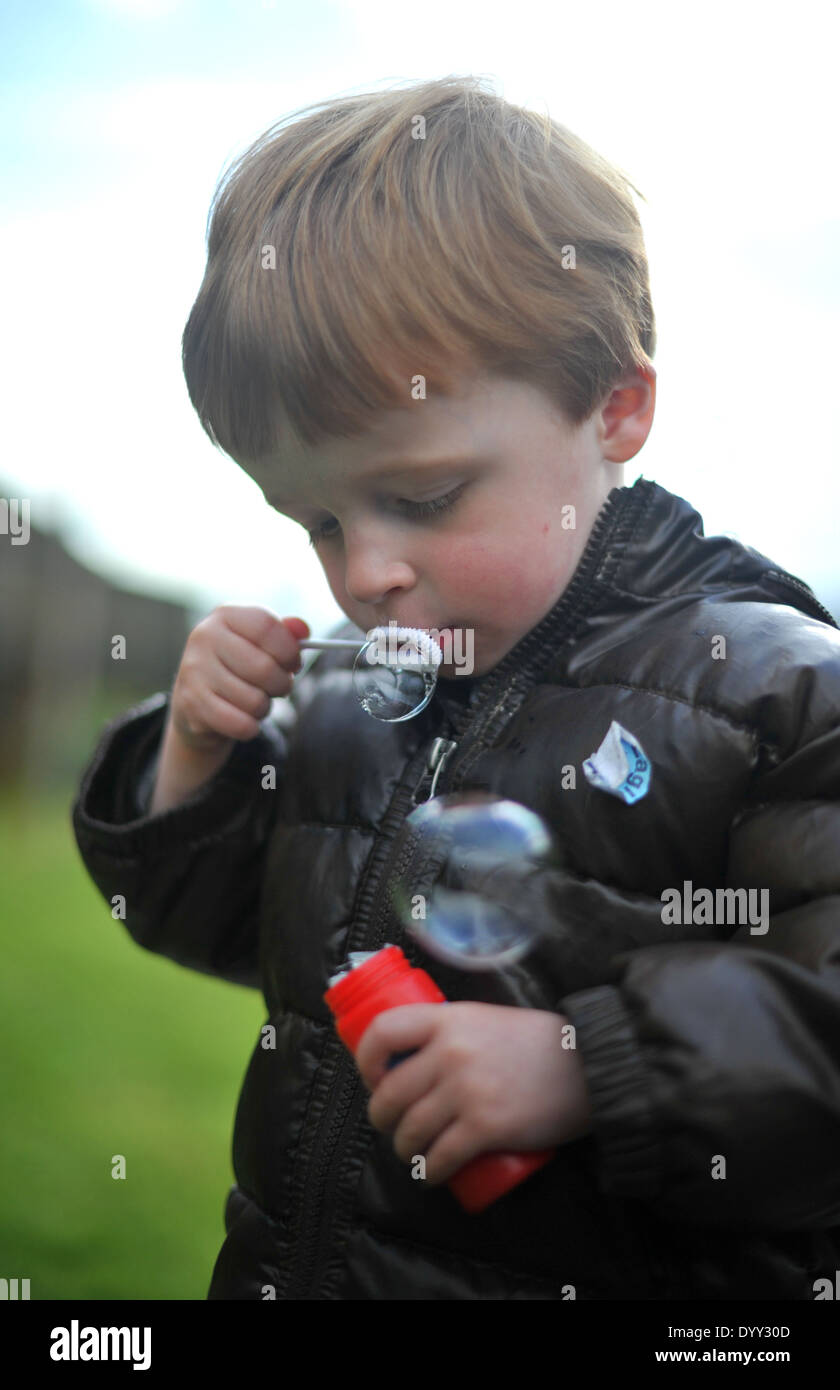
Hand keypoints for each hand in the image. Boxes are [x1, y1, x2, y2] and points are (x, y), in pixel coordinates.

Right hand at [169, 606, 309, 751]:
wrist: (197, 701)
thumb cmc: (238, 667)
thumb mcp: (260, 644)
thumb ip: (285, 634)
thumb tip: (301, 629)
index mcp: (225, 615)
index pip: (267, 627)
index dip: (290, 650)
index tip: (294, 664)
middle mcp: (204, 636)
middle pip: (264, 668)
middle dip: (282, 685)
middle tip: (279, 687)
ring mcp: (194, 670)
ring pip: (254, 701)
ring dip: (264, 708)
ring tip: (255, 701)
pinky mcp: (191, 703)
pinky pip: (240, 724)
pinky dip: (250, 726)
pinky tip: (242, 718)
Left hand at [355, 1002, 592, 1184]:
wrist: (588, 1065)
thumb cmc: (538, 1042)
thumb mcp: (485, 1018)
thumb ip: (451, 1031)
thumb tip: (411, 1056)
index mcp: (449, 1019)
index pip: (383, 1030)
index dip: (366, 1060)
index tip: (373, 1077)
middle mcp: (451, 1052)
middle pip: (389, 1094)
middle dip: (383, 1119)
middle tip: (393, 1125)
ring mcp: (467, 1091)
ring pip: (410, 1131)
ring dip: (405, 1150)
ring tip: (414, 1152)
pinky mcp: (485, 1127)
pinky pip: (440, 1158)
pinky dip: (430, 1172)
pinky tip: (433, 1174)